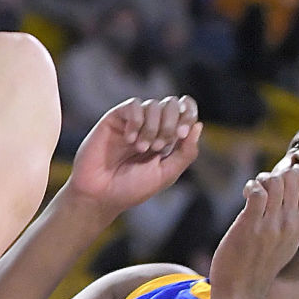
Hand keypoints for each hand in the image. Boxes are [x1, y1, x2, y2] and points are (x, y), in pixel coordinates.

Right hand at [68, 96, 200, 219]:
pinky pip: (132, 105)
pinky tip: (129, 139)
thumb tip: (199, 125)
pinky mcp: (115, 118)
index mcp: (167, 138)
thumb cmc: (131, 188)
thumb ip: (185, 153)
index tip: (181, 136)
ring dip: (152, 127)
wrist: (100, 194)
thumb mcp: (166, 174)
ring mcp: (132, 122)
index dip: (188, 115)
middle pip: (171, 104)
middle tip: (158, 147)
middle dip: (170, 123)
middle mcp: (151, 126)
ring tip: (141, 148)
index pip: (185, 111)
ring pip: (152, 104)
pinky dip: (135, 121)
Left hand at [209, 166, 298, 298]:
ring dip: (261, 179)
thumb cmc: (260, 264)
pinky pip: (257, 192)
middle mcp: (290, 223)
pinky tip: (246, 195)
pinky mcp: (251, 226)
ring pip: (275, 180)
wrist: (242, 291)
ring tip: (255, 191)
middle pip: (293, 176)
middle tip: (265, 186)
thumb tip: (292, 192)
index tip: (284, 180)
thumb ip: (292, 219)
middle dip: (277, 172)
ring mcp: (271, 224)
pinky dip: (250, 187)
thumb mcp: (287, 243)